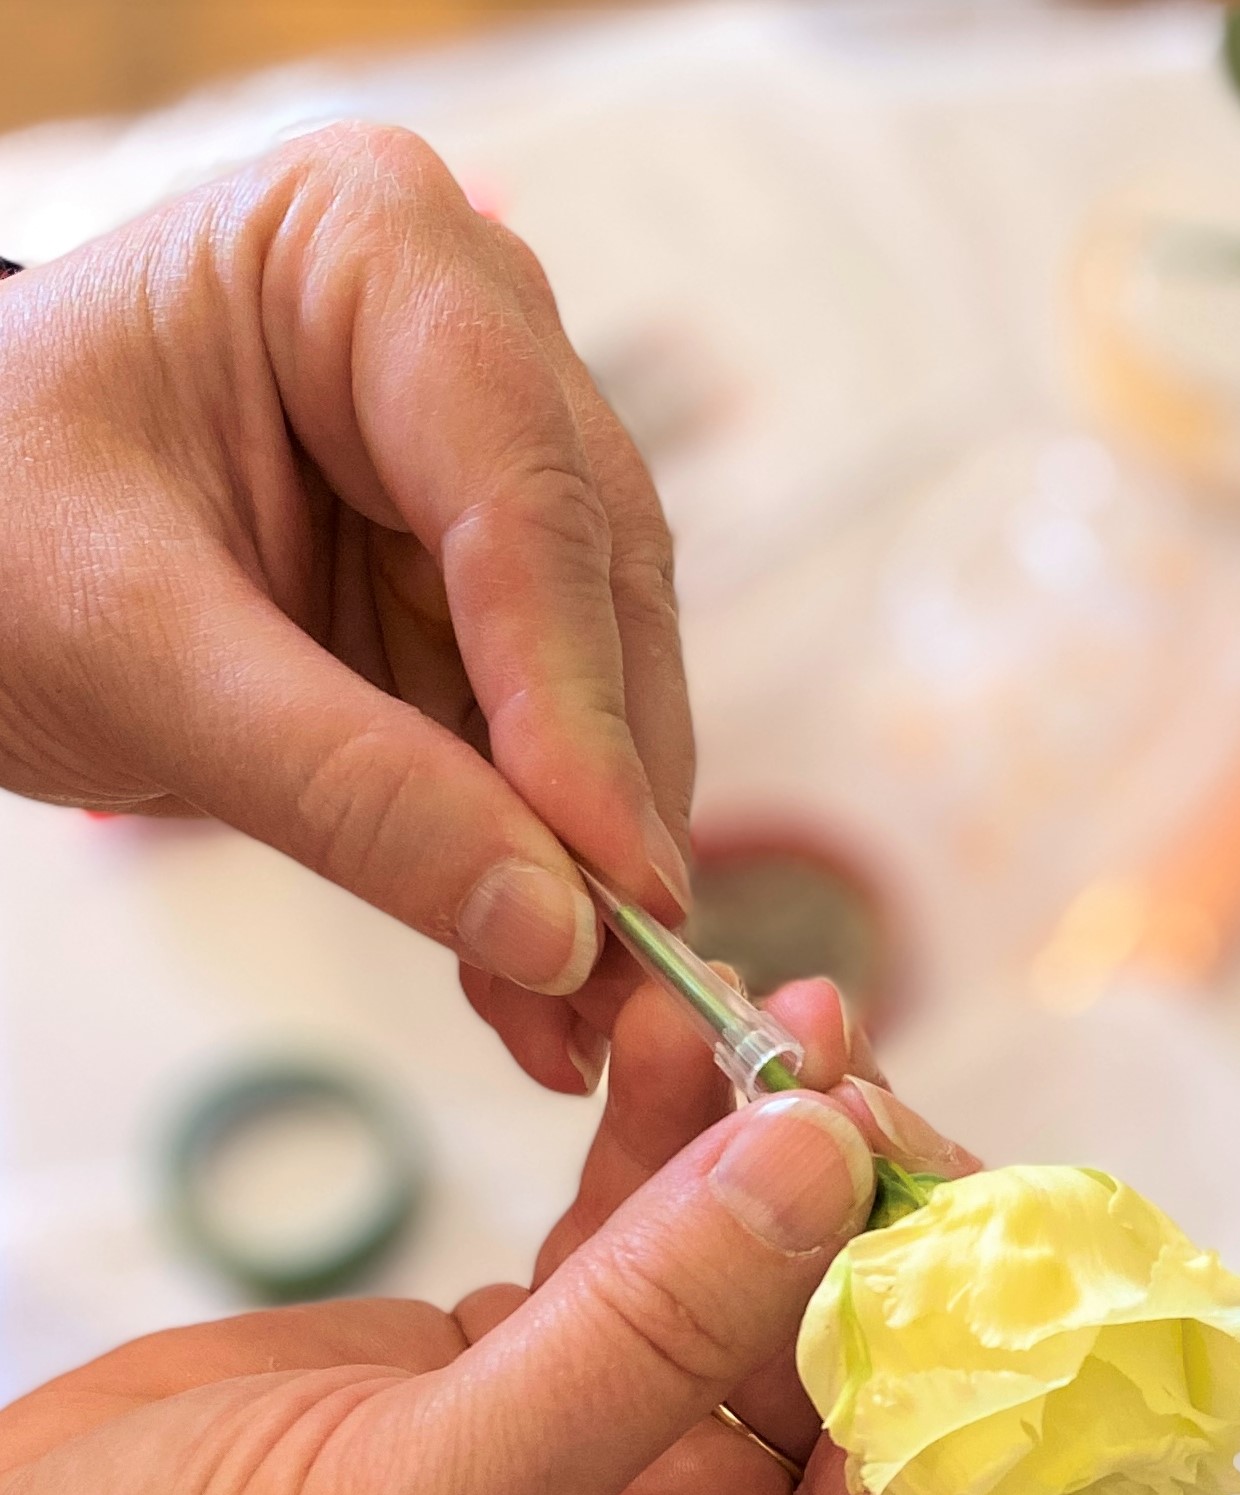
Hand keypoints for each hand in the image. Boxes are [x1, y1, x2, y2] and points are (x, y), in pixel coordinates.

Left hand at [0, 123, 692, 1092]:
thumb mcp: (131, 647)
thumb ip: (343, 780)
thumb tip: (547, 925)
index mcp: (369, 254)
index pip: (521, 494)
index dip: (578, 704)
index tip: (613, 878)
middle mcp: (466, 338)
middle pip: (596, 585)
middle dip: (601, 797)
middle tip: (622, 969)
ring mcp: (479, 466)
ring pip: (600, 675)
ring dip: (586, 853)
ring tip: (579, 1009)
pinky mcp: (472, 587)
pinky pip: (544, 733)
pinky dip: (539, 860)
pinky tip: (537, 969)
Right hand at [0, 984, 1155, 1494]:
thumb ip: (638, 1341)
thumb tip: (821, 1166)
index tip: (1136, 1368)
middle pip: (906, 1440)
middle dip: (929, 1280)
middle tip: (909, 1123)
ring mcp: (643, 1489)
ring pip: (787, 1314)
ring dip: (807, 1177)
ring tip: (807, 1033)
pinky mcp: (559, 1379)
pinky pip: (659, 1250)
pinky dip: (680, 1151)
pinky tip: (694, 1044)